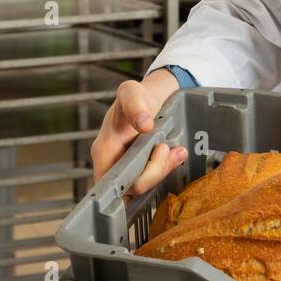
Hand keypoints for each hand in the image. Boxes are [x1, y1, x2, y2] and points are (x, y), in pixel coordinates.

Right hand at [90, 69, 185, 190]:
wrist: (148, 98)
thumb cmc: (135, 97)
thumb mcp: (132, 93)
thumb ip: (135, 106)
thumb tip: (144, 124)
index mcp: (104, 150)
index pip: (109, 183)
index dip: (131, 182)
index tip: (155, 159)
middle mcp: (112, 162)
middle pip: (130, 188)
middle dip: (155, 172)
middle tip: (167, 149)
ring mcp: (126, 167)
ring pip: (143, 185)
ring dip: (163, 170)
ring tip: (176, 151)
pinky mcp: (139, 168)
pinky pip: (151, 179)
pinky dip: (165, 170)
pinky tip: (175, 156)